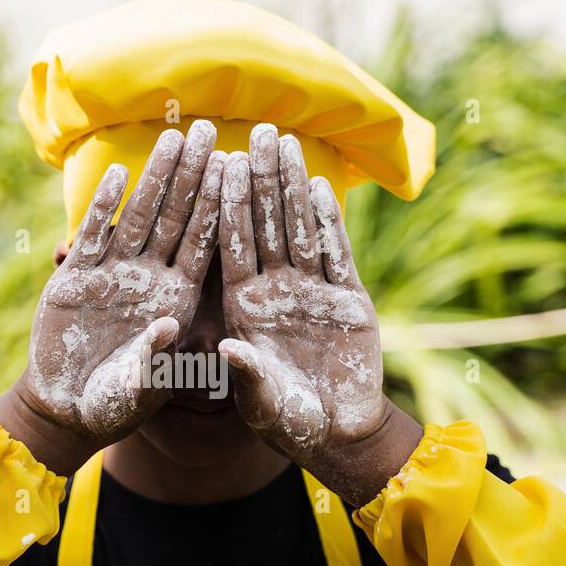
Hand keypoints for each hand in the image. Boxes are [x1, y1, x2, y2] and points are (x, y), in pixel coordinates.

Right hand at [10, 120, 224, 468]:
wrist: (68, 411)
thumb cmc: (115, 406)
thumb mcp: (140, 389)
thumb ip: (154, 361)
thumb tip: (169, 328)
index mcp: (179, 302)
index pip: (205, 245)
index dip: (220, 207)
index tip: (238, 168)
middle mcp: (152, 281)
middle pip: (177, 218)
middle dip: (193, 175)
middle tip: (209, 130)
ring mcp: (115, 275)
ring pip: (139, 217)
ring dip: (154, 177)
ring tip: (170, 136)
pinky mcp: (77, 278)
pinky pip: (95, 234)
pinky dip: (105, 206)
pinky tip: (118, 173)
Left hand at [218, 124, 420, 504]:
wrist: (337, 435)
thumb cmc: (288, 423)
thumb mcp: (260, 403)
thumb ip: (245, 375)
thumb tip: (227, 349)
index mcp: (243, 309)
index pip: (231, 247)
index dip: (225, 205)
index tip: (218, 164)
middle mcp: (274, 292)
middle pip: (264, 224)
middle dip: (259, 177)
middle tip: (255, 130)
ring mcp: (310, 292)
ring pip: (298, 228)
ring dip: (291, 185)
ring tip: (285, 142)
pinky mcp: (347, 299)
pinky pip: (336, 253)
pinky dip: (328, 222)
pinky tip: (319, 187)